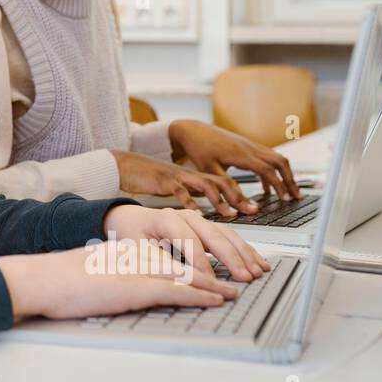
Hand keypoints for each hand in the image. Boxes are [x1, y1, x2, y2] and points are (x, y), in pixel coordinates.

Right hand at [0, 245, 235, 321]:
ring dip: (215, 285)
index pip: (173, 253)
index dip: (199, 261)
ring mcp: (140, 270)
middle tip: (237, 278)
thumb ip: (116, 273)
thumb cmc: (63, 279)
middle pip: (188, 260)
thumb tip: (124, 284)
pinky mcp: (137, 287)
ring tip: (234, 293)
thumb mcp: (97, 270)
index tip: (214, 270)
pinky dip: (201, 296)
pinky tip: (215, 300)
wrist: (45, 279)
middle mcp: (140, 254)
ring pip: (189, 275)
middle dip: (216, 270)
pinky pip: (177, 291)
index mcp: (130, 249)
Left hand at [102, 204, 270, 283]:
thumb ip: (154, 259)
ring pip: (227, 235)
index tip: (209, 280)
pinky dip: (246, 250)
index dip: (200, 261)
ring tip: (257, 272)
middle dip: (231, 258)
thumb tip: (172, 276)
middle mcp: (186, 216)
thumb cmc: (133, 235)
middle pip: (213, 236)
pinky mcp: (208, 227)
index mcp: (166, 218)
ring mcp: (200, 220)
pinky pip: (231, 237)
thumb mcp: (135, 248)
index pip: (187, 240)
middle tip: (245, 278)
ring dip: (244, 254)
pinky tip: (258, 262)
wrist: (132, 219)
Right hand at [110, 149, 254, 217]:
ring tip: (230, 213)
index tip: (254, 209)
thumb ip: (192, 197)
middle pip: (222, 182)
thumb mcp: (177, 188)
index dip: (241, 196)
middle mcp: (192, 175)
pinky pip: (180, 191)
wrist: (127, 165)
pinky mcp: (165, 181)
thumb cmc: (152, 179)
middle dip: (239, 197)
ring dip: (221, 200)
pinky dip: (190, 202)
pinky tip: (196, 214)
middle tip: (252, 210)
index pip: (225, 183)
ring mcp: (180, 177)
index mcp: (196, 177)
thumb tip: (207, 216)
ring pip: (207, 185)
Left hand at [168, 119, 301, 201]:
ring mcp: (250, 145)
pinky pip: (266, 158)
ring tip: (287, 194)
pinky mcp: (247, 146)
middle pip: (280, 162)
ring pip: (276, 158)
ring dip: (284, 175)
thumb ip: (229, 188)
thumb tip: (244, 205)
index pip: (268, 171)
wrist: (192, 130)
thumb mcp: (211, 171)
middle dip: (290, 180)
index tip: (285, 200)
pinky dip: (272, 172)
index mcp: (242, 154)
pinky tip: (266, 188)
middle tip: (295, 197)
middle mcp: (250, 147)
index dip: (279, 186)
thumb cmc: (199, 149)